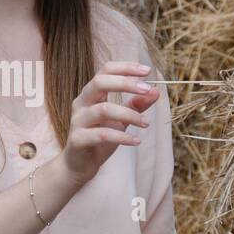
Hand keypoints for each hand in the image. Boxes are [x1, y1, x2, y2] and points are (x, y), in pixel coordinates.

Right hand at [58, 61, 157, 185]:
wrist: (78, 165)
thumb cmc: (99, 139)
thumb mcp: (121, 120)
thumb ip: (136, 105)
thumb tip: (155, 91)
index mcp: (91, 94)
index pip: (105, 71)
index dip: (125, 68)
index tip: (147, 71)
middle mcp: (81, 103)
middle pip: (100, 82)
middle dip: (125, 83)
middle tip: (147, 89)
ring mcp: (78, 121)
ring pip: (103, 109)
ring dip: (129, 114)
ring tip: (146, 123)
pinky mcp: (78, 139)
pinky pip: (101, 135)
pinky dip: (122, 137)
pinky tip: (136, 141)